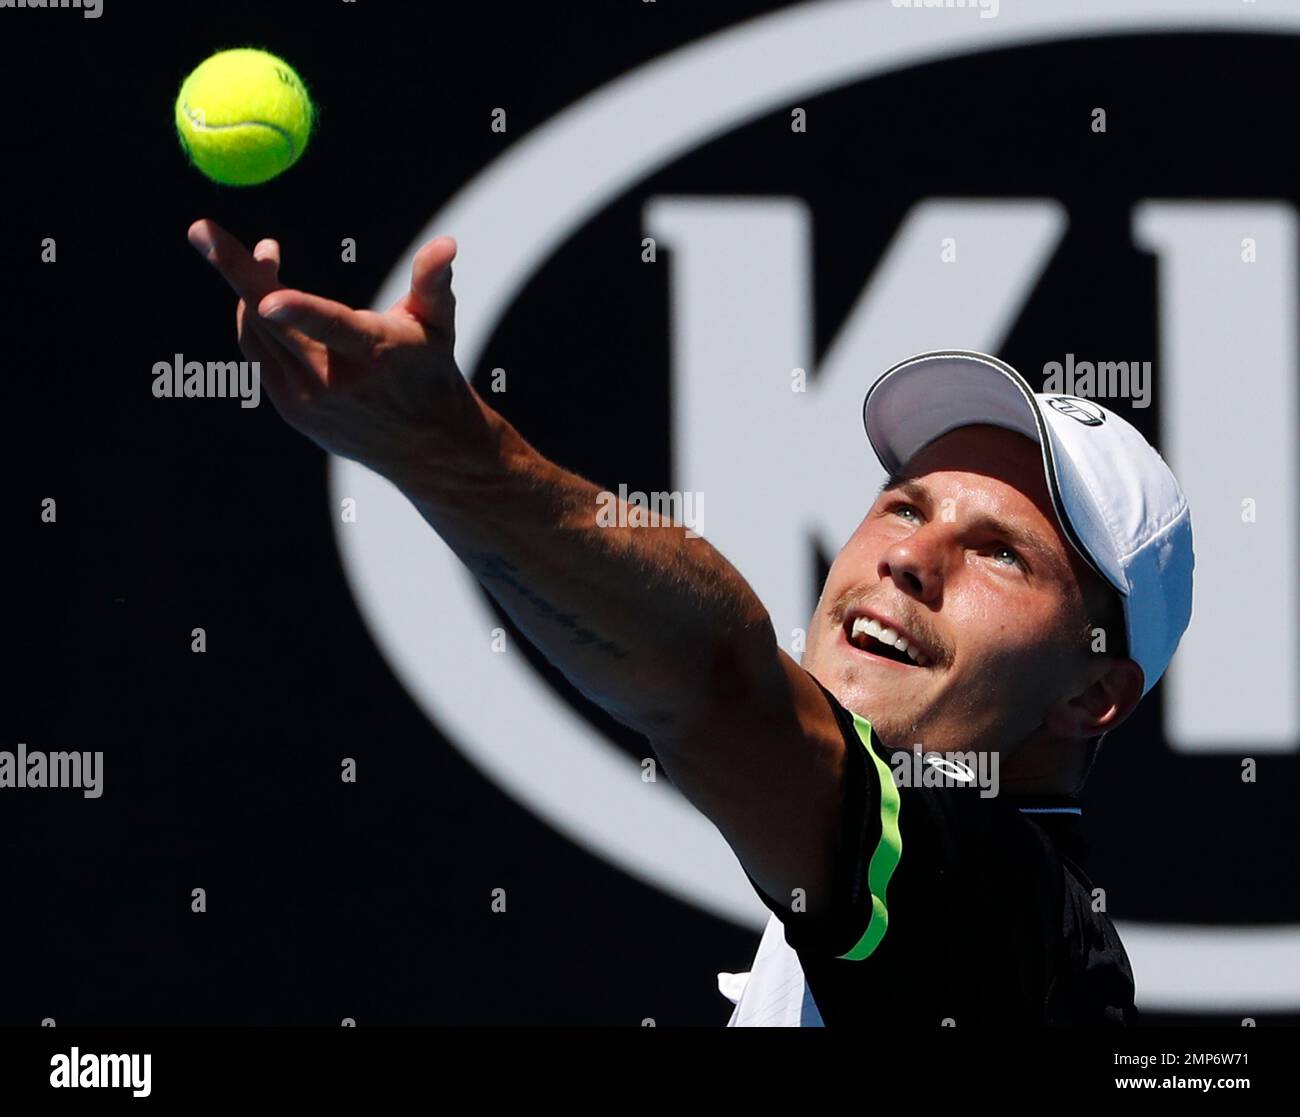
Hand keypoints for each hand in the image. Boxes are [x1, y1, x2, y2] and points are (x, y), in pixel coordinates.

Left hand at [187, 218, 483, 477]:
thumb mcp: (437, 325)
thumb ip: (433, 280)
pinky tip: (270, 302)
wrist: (425, 448)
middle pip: (268, 321)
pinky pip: (257, 355)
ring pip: (254, 334)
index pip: (328, 326)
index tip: (266, 285)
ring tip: (266, 256)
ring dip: (247, 291)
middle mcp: (333, 382)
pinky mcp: (290, 410)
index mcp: (371, 354)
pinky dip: (256, 322)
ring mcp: (305, 400)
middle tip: (212, 232)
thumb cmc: (429, 372)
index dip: (296, 308)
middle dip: (238, 271)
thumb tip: (446, 242)